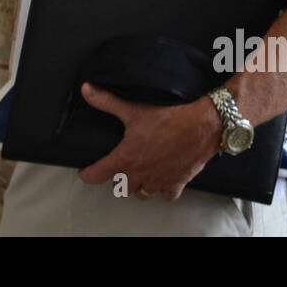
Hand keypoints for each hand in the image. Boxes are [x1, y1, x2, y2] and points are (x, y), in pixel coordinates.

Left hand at [76, 83, 222, 201]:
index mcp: (127, 158)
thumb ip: (107, 101)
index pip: (97, 175)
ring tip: (138, 175)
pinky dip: (163, 190)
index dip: (87, 174)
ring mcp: (159, 181)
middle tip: (118, 168)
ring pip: (142, 194)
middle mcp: (141, 174)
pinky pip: (166, 195)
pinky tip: (162, 180)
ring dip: (138, 186)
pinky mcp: (177, 183)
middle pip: (121, 188)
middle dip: (117, 179)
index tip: (85, 172)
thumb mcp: (134, 108)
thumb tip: (87, 91)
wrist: (201, 126)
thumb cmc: (169, 119)